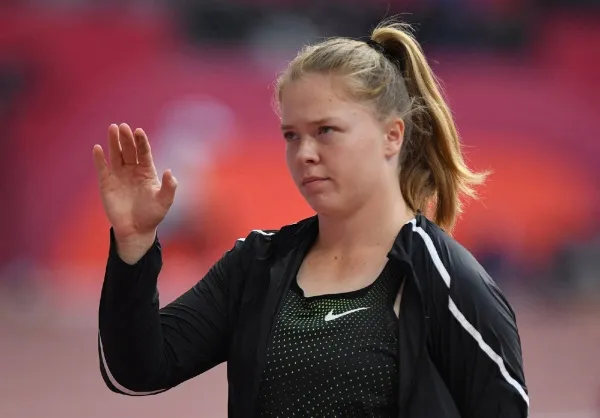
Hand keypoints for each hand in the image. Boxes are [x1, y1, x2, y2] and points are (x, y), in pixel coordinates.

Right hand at [93, 123, 176, 248]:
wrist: (136, 230)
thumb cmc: (152, 215)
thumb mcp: (164, 201)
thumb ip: (170, 187)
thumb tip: (170, 172)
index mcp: (147, 171)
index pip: (144, 152)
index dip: (141, 141)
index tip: (139, 131)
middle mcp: (132, 170)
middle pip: (129, 150)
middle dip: (127, 138)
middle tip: (123, 126)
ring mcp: (119, 176)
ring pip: (116, 155)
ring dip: (113, 142)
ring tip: (112, 128)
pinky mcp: (106, 184)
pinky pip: (102, 168)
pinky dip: (99, 159)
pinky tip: (98, 148)